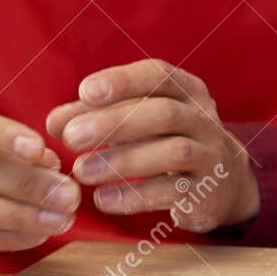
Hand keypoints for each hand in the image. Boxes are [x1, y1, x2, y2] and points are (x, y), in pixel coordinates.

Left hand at [45, 59, 257, 233]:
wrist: (223, 183)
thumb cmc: (167, 141)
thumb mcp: (137, 121)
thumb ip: (95, 116)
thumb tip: (53, 123)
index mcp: (187, 91)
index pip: (158, 75)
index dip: (123, 81)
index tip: (85, 92)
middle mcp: (204, 118)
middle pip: (165, 114)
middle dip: (115, 123)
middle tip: (71, 137)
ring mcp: (211, 155)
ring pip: (174, 152)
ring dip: (123, 161)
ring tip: (81, 171)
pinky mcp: (208, 192)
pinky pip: (174, 192)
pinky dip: (135, 196)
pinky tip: (103, 200)